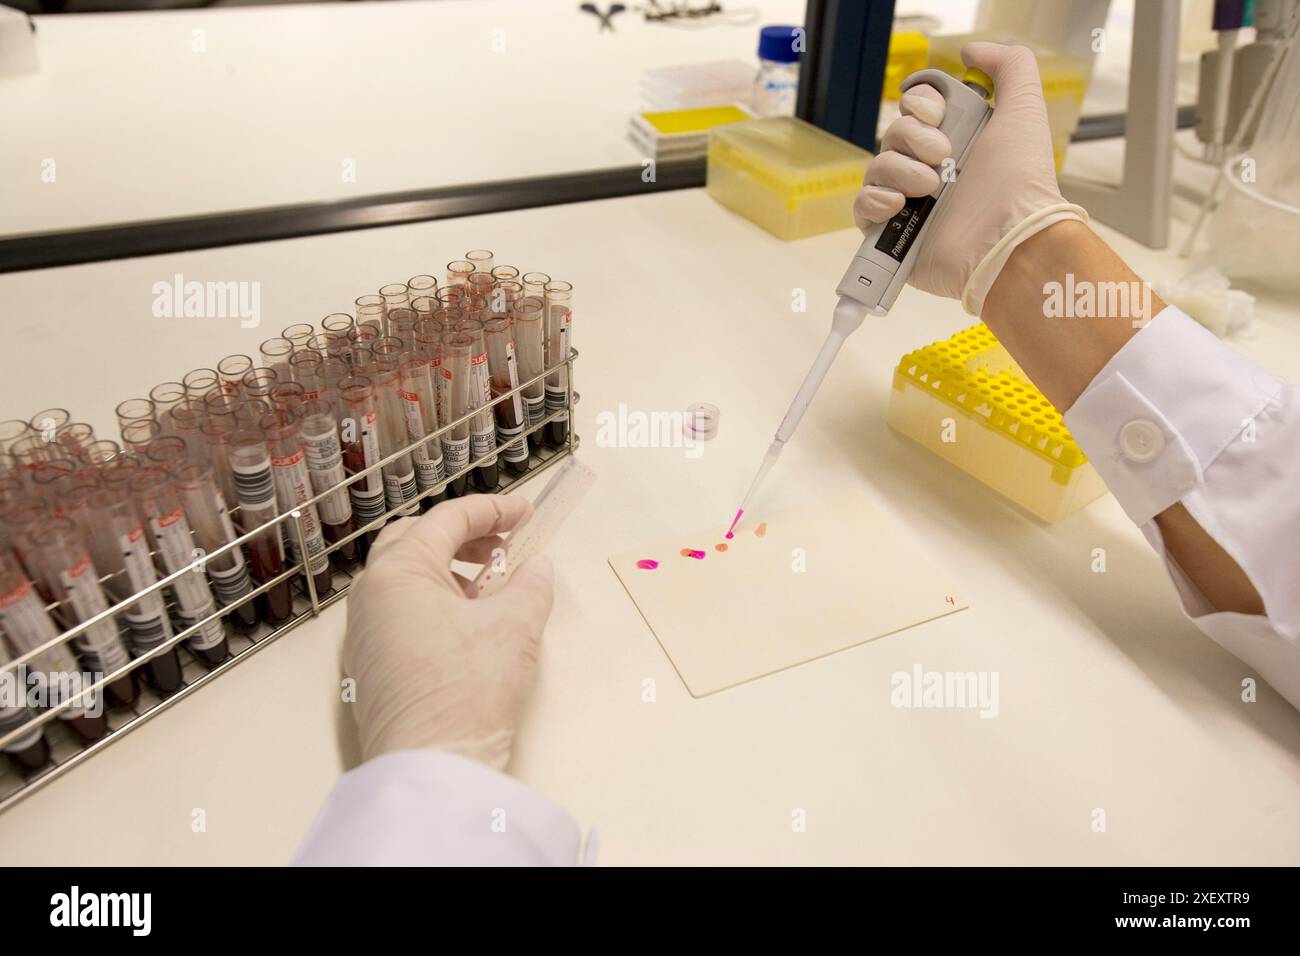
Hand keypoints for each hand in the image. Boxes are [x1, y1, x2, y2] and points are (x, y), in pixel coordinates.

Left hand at [342, 494, 554, 768]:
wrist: (432, 766)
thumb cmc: (465, 692)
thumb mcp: (515, 626)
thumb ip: (531, 585)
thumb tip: (537, 569)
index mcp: (397, 573)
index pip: (446, 520)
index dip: (492, 510)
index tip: (524, 513)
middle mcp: (371, 595)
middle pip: (415, 541)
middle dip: (463, 536)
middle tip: (503, 543)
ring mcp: (366, 631)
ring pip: (406, 578)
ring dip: (450, 571)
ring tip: (492, 587)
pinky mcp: (372, 663)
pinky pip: (401, 611)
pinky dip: (435, 602)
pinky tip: (469, 624)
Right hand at [853, 42, 1085, 313]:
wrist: (1009, 239)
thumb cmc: (1019, 179)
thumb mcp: (1024, 109)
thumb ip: (1009, 66)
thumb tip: (971, 50)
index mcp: (955, 141)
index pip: (914, 109)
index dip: (919, 105)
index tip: (939, 115)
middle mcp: (930, 169)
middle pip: (893, 135)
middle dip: (911, 138)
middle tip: (941, 157)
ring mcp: (909, 204)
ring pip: (876, 168)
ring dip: (898, 170)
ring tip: (929, 188)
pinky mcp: (891, 236)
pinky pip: (861, 207)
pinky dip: (873, 200)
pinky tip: (898, 205)